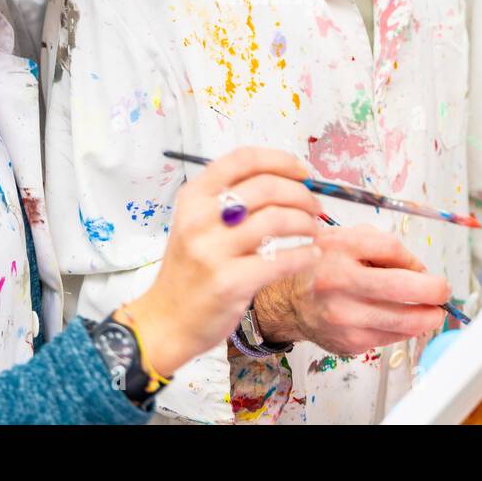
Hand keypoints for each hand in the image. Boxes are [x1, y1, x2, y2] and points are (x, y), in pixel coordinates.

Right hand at [122, 147, 323, 377]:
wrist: (166, 321)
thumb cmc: (189, 270)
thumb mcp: (196, 224)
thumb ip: (231, 201)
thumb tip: (288, 182)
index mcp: (193, 197)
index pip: (243, 159)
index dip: (281, 161)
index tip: (302, 173)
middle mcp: (200, 218)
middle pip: (267, 187)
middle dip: (301, 195)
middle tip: (314, 207)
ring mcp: (213, 251)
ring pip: (278, 219)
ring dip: (306, 223)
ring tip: (312, 231)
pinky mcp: (230, 282)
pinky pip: (281, 260)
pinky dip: (305, 255)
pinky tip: (311, 256)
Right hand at [251, 225, 450, 355]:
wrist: (289, 301)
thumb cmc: (323, 267)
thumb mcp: (347, 239)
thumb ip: (383, 247)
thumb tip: (421, 272)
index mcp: (338, 249)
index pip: (392, 250)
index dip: (414, 260)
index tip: (423, 269)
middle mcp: (337, 282)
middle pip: (402, 287)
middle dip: (434, 291)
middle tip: (443, 292)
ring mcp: (344, 316)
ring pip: (404, 320)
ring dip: (427, 317)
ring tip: (432, 312)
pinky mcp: (349, 341)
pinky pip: (391, 337)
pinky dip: (403, 329)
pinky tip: (399, 319)